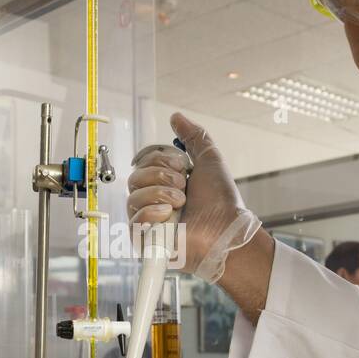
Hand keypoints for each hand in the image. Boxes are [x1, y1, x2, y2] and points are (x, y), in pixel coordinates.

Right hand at [126, 113, 260, 282]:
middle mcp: (154, 200)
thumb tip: (176, 117)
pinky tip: (170, 217)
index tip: (181, 165)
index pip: (143, 161)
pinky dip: (153, 214)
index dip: (159, 160)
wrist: (225, 230)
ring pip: (134, 195)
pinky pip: (134, 219)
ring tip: (181, 203)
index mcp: (165, 182)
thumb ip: (194, 137)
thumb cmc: (221, 202)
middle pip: (135, 176)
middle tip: (184, 186)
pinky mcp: (144, 240)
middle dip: (162, 176)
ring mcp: (148, 220)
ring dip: (161, 194)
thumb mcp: (209, 160)